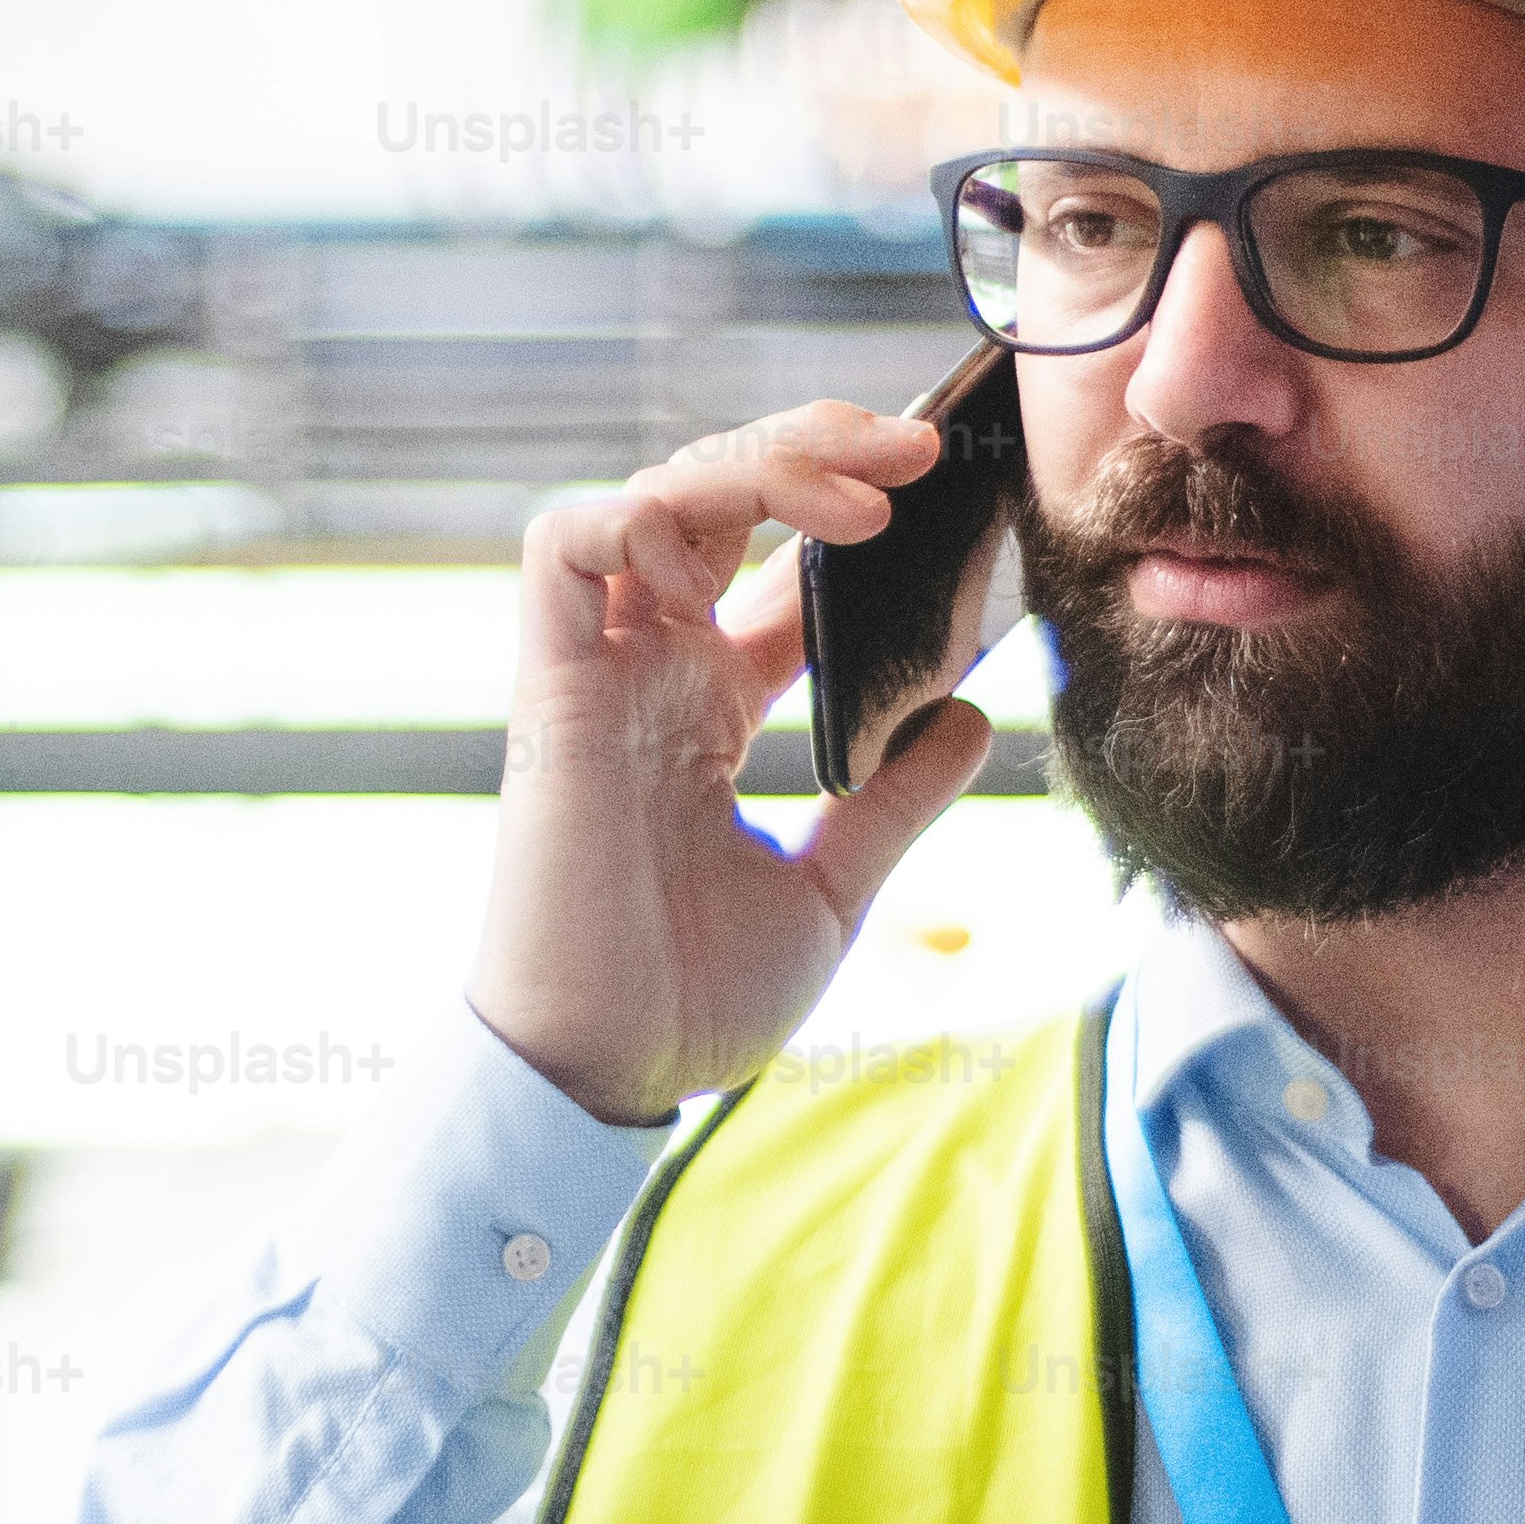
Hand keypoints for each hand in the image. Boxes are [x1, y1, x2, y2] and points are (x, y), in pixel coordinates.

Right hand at [464, 403, 1006, 1123]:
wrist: (608, 1072)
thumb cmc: (693, 999)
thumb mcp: (834, 888)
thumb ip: (893, 800)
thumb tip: (973, 712)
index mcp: (707, 707)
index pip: (778, 567)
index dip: (850, 514)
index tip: (949, 496)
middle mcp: (652, 670)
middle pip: (720, 501)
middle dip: (815, 451)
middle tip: (918, 451)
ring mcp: (602, 672)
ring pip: (655, 496)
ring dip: (756, 468)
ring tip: (863, 500)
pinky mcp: (552, 690)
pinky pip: (562, 548)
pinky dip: (639, 515)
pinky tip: (724, 547)